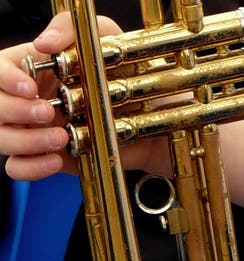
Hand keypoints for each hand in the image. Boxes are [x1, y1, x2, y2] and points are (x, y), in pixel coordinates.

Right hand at [0, 12, 164, 180]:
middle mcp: (25, 98)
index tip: (30, 87)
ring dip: (25, 140)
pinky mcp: (45, 157)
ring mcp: (33, 129)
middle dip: (14, 109)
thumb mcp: (104, 38)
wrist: (150, 119)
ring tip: (59, 137)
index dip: (5, 79)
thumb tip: (43, 41)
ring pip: (1, 137)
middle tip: (47, 111)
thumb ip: (71, 29)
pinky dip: (30, 167)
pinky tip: (55, 159)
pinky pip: (17, 168)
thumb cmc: (124, 75)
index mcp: (30, 68)